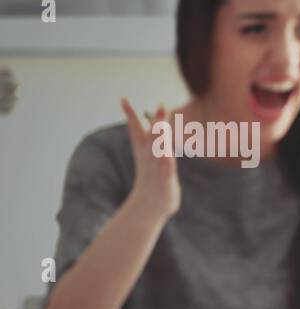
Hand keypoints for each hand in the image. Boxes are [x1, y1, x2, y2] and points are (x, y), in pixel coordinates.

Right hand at [121, 99, 180, 222]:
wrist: (148, 209)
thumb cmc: (151, 182)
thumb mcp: (149, 160)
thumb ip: (151, 142)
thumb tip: (153, 126)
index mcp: (144, 152)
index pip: (136, 131)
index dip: (130, 115)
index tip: (122, 99)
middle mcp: (149, 159)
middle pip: (152, 137)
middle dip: (157, 122)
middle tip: (161, 105)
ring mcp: (157, 170)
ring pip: (160, 152)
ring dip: (163, 140)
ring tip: (165, 126)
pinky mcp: (165, 182)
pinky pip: (166, 171)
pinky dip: (167, 163)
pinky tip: (168, 155)